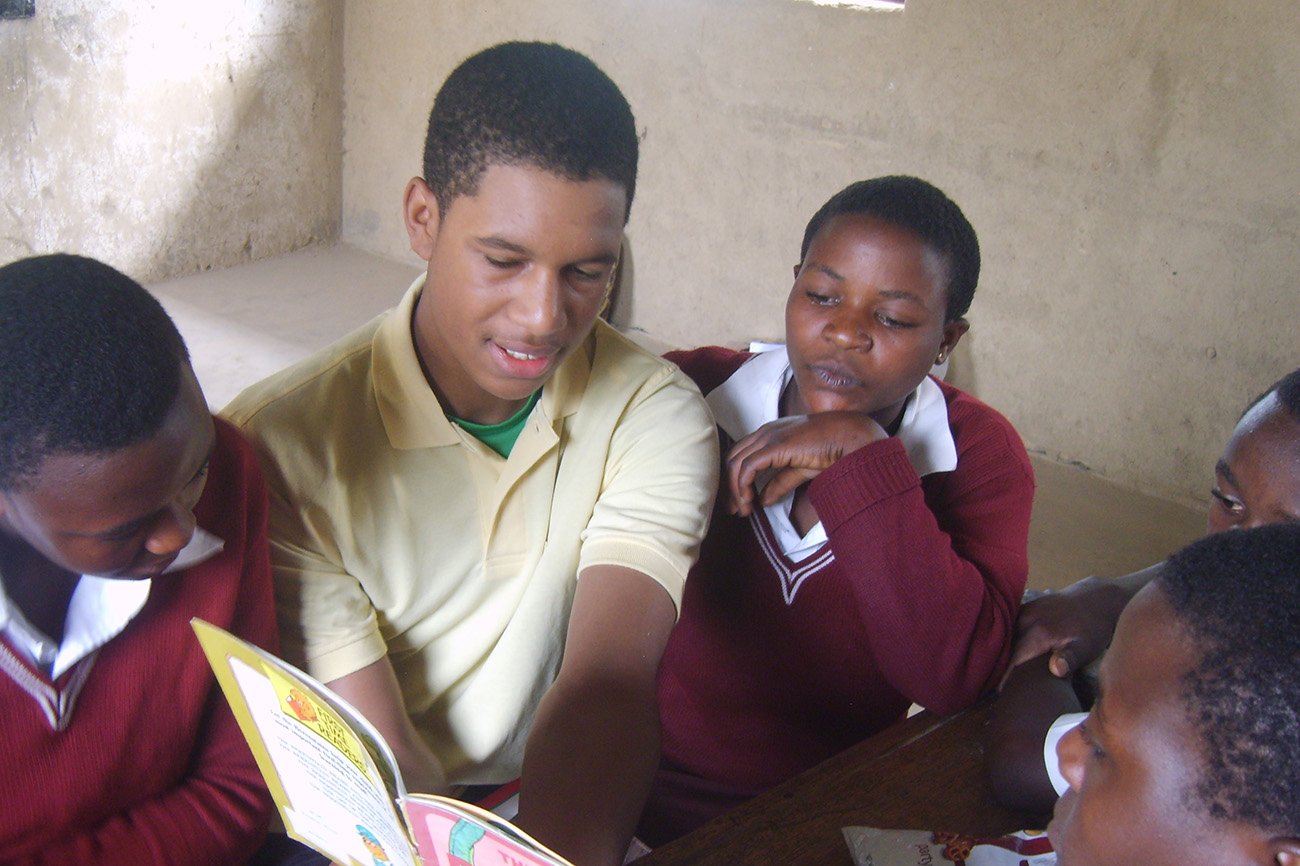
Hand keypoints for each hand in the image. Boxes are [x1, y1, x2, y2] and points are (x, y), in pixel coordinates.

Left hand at [725, 412, 886, 515]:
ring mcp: (768, 437)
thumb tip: (764, 501)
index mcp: (769, 434)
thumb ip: (779, 483)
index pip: (740, 455)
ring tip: (744, 510)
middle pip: (733, 459)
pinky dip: (744, 485)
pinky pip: (748, 467)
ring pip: (737, 464)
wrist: (848, 437)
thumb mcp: (799, 470)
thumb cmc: (830, 449)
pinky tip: (750, 501)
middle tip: (734, 510)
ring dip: (736, 490)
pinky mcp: (774, 445)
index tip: (739, 502)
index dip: (735, 479)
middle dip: (730, 487)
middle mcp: (764, 433)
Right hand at [1005, 574, 1140, 681]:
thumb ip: (1070, 659)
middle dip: (1001, 665)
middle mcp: (1027, 619)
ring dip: (1003, 652)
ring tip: (999, 671)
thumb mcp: (1087, 646)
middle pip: (1006, 647)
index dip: (1005, 677)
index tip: (999, 694)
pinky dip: (1009, 640)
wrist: (1097, 599)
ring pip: (1007, 636)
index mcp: (1040, 632)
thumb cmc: (1093, 628)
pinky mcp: (1026, 607)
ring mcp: (1025, 610)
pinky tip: (1010, 652)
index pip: (1014, 659)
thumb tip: (1056, 670)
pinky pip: (1011, 627)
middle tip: (999, 688)